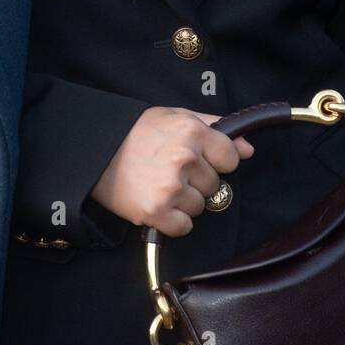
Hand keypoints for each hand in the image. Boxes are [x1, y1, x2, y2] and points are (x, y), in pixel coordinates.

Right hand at [89, 107, 253, 237]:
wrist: (96, 152)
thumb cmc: (138, 133)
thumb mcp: (177, 117)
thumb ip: (216, 128)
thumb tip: (247, 149)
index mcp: (193, 132)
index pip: (230, 158)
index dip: (217, 162)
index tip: (199, 161)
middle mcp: (185, 158)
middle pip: (214, 185)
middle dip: (197, 182)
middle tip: (171, 171)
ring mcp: (171, 186)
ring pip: (200, 207)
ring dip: (183, 202)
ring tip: (160, 185)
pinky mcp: (156, 211)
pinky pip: (184, 227)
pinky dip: (172, 221)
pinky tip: (157, 203)